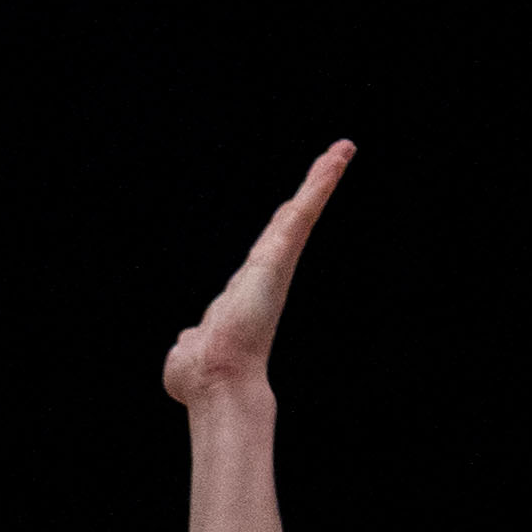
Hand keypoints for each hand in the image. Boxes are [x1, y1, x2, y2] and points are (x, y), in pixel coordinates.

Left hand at [163, 141, 354, 409]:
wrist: (214, 381)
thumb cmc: (200, 374)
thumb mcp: (194, 347)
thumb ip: (195, 338)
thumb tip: (189, 340)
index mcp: (245, 292)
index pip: (266, 249)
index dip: (281, 225)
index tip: (294, 205)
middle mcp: (262, 276)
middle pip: (288, 224)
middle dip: (311, 192)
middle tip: (334, 162)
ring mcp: (275, 265)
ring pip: (299, 214)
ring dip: (321, 179)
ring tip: (342, 150)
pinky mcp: (280, 257)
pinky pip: (303, 214)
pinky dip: (319, 185)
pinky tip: (336, 158)